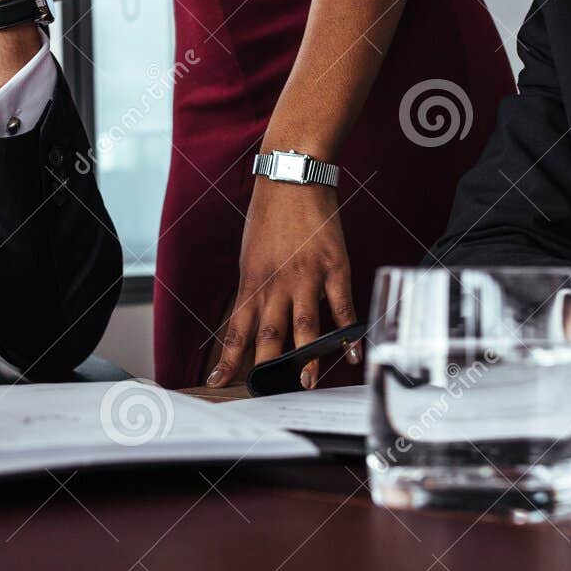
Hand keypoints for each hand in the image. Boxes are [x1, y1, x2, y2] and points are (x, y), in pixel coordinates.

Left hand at [206, 180, 358, 388]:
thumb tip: (253, 321)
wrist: (293, 177)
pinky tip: (352, 352)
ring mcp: (307, 276)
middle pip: (269, 334)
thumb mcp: (250, 256)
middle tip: (269, 392)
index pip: (237, 329)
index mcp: (252, 282)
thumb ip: (255, 290)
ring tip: (308, 382)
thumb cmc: (269, 216)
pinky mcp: (334, 267)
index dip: (228, 358)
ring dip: (307, 358)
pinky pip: (342, 307)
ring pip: (304, 326)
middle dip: (268, 367)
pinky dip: (348, 332)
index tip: (219, 381)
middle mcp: (276, 283)